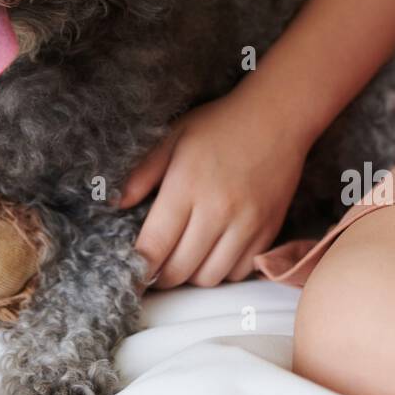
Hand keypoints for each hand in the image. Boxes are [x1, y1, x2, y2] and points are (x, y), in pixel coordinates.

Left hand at [116, 82, 309, 288]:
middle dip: (161, 276)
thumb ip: (142, 173)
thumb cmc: (221, 124)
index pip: (155, 246)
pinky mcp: (268, 230)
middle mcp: (217, 211)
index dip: (139, 267)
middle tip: (155, 268)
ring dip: (192, 276)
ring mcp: (246, 224)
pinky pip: (240, 271)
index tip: (132, 272)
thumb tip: (117, 203)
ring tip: (184, 259)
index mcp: (186, 187)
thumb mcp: (174, 137)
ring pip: (210, 278)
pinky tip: (213, 252)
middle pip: (180, 270)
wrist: (277, 117)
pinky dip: (222, 271)